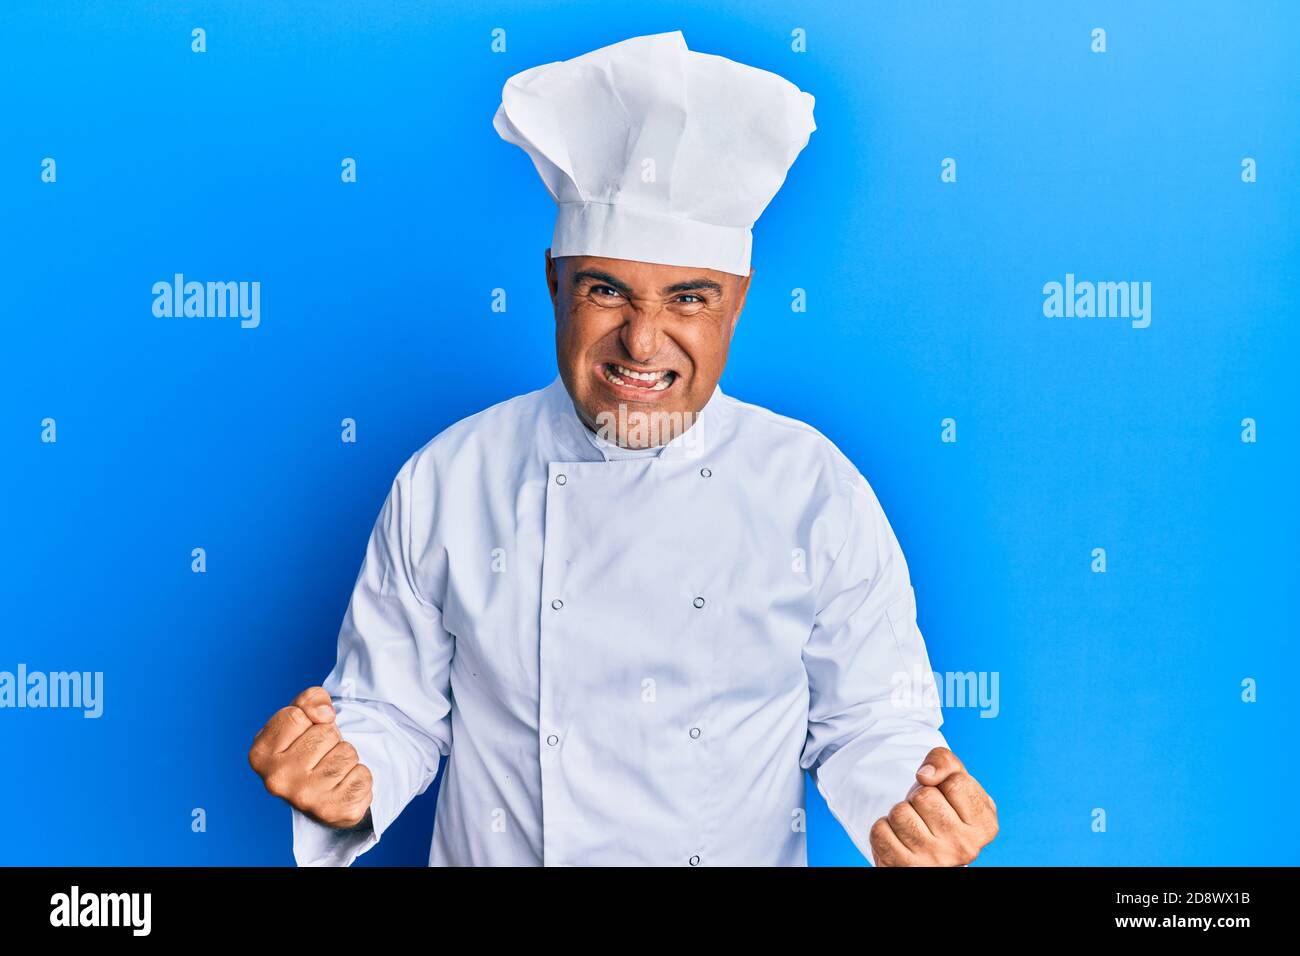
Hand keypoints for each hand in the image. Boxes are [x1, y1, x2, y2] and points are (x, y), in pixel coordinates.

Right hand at [248, 686, 373, 828]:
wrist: (322, 793)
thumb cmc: (308, 747)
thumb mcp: (301, 715)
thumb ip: (310, 699)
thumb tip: (325, 714)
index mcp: (260, 754)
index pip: (297, 715)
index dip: (309, 719)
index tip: (303, 733)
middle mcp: (277, 780)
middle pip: (326, 733)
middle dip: (330, 738)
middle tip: (320, 754)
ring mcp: (305, 799)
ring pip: (347, 753)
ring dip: (346, 756)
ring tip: (331, 769)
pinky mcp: (334, 812)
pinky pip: (363, 775)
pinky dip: (359, 776)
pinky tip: (343, 785)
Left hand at [869, 746, 997, 865]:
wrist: (926, 846)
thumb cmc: (942, 806)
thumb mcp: (953, 777)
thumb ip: (945, 761)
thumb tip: (925, 775)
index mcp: (984, 826)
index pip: (955, 783)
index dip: (942, 781)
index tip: (944, 794)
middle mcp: (965, 848)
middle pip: (924, 797)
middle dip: (919, 796)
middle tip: (925, 811)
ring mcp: (935, 861)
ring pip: (899, 813)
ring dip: (900, 812)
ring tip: (912, 823)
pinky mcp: (905, 868)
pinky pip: (880, 832)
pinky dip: (883, 828)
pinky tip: (898, 837)